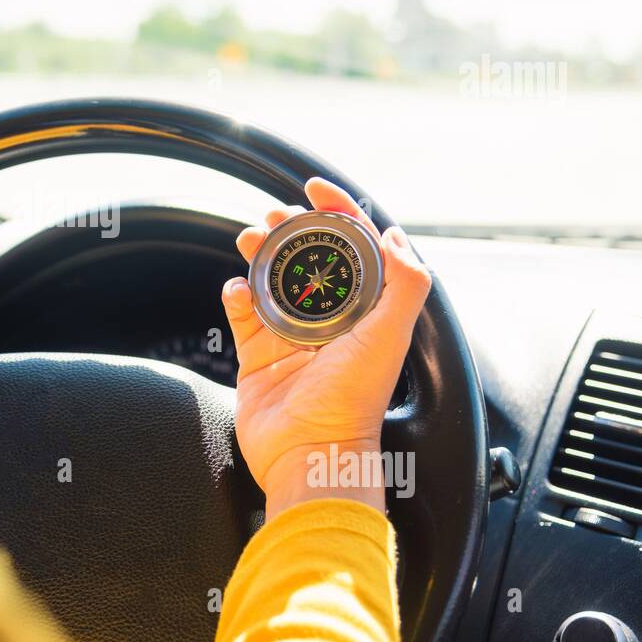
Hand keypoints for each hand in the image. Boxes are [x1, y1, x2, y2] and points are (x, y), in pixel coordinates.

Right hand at [220, 178, 431, 517]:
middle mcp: (328, 320)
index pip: (352, 247)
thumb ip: (404, 283)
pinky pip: (243, 312)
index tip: (315, 188)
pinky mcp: (257, 354)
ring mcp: (290, 336)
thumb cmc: (352, 401)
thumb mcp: (390, 336)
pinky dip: (236, 293)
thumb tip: (395, 235)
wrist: (308, 453)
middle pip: (307, 257)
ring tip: (250, 238)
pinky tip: (237, 288)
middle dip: (292, 228)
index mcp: (364, 311)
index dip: (336, 212)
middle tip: (275, 214)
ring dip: (261, 252)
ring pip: (272, 278)